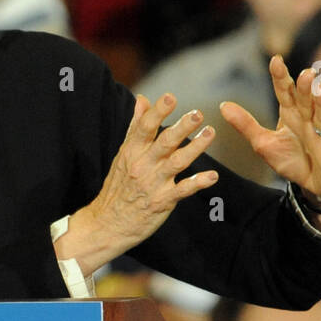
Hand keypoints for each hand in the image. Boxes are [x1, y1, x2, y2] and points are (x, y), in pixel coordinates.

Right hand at [57, 93, 217, 277]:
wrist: (108, 223)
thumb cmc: (118, 186)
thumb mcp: (123, 153)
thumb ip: (136, 126)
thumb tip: (143, 99)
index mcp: (132, 151)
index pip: (144, 127)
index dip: (158, 112)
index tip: (170, 98)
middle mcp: (143, 165)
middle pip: (164, 142)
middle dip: (182, 127)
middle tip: (198, 113)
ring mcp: (153, 184)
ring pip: (177, 162)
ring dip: (195, 148)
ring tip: (210, 133)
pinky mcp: (162, 201)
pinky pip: (183, 190)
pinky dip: (198, 183)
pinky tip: (213, 177)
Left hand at [220, 55, 320, 206]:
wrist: (311, 183)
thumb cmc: (290, 158)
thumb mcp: (263, 142)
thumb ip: (245, 125)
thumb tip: (223, 105)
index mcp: (291, 114)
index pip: (285, 92)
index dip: (280, 77)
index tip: (275, 60)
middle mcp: (309, 121)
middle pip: (306, 101)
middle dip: (305, 88)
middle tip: (305, 72)